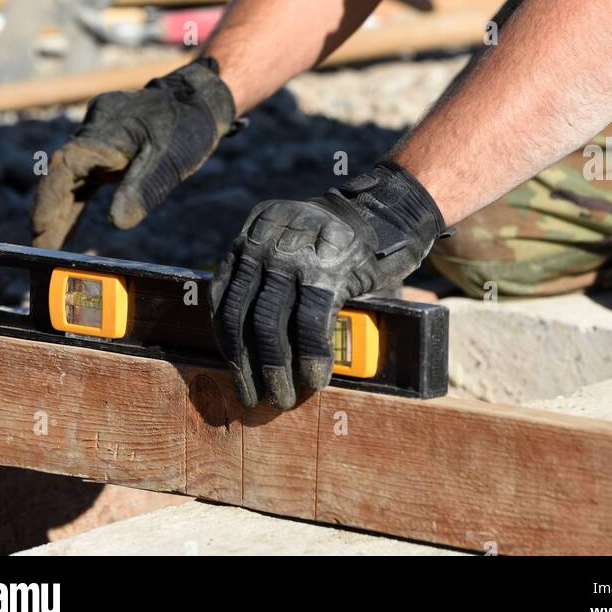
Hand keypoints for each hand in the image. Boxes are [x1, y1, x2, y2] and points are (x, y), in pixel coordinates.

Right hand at [32, 57, 235, 249]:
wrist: (200, 99)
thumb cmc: (188, 126)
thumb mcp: (170, 160)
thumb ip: (143, 189)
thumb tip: (116, 224)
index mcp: (104, 131)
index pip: (64, 167)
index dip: (48, 201)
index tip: (39, 232)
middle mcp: (94, 131)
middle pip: (61, 175)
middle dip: (49, 212)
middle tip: (40, 249)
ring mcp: (98, 137)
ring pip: (70, 177)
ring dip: (61, 210)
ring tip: (49, 246)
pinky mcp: (106, 146)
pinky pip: (84, 175)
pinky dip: (76, 200)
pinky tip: (68, 227)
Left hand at [210, 161, 448, 408]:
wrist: (387, 213)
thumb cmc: (337, 240)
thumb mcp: (291, 241)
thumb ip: (267, 276)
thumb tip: (250, 346)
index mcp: (252, 233)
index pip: (224, 295)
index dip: (226, 341)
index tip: (234, 371)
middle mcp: (266, 241)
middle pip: (242, 314)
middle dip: (246, 365)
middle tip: (254, 398)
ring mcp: (294, 255)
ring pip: (269, 324)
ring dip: (275, 369)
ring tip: (283, 398)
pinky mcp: (327, 271)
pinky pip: (309, 326)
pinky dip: (311, 358)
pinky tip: (315, 379)